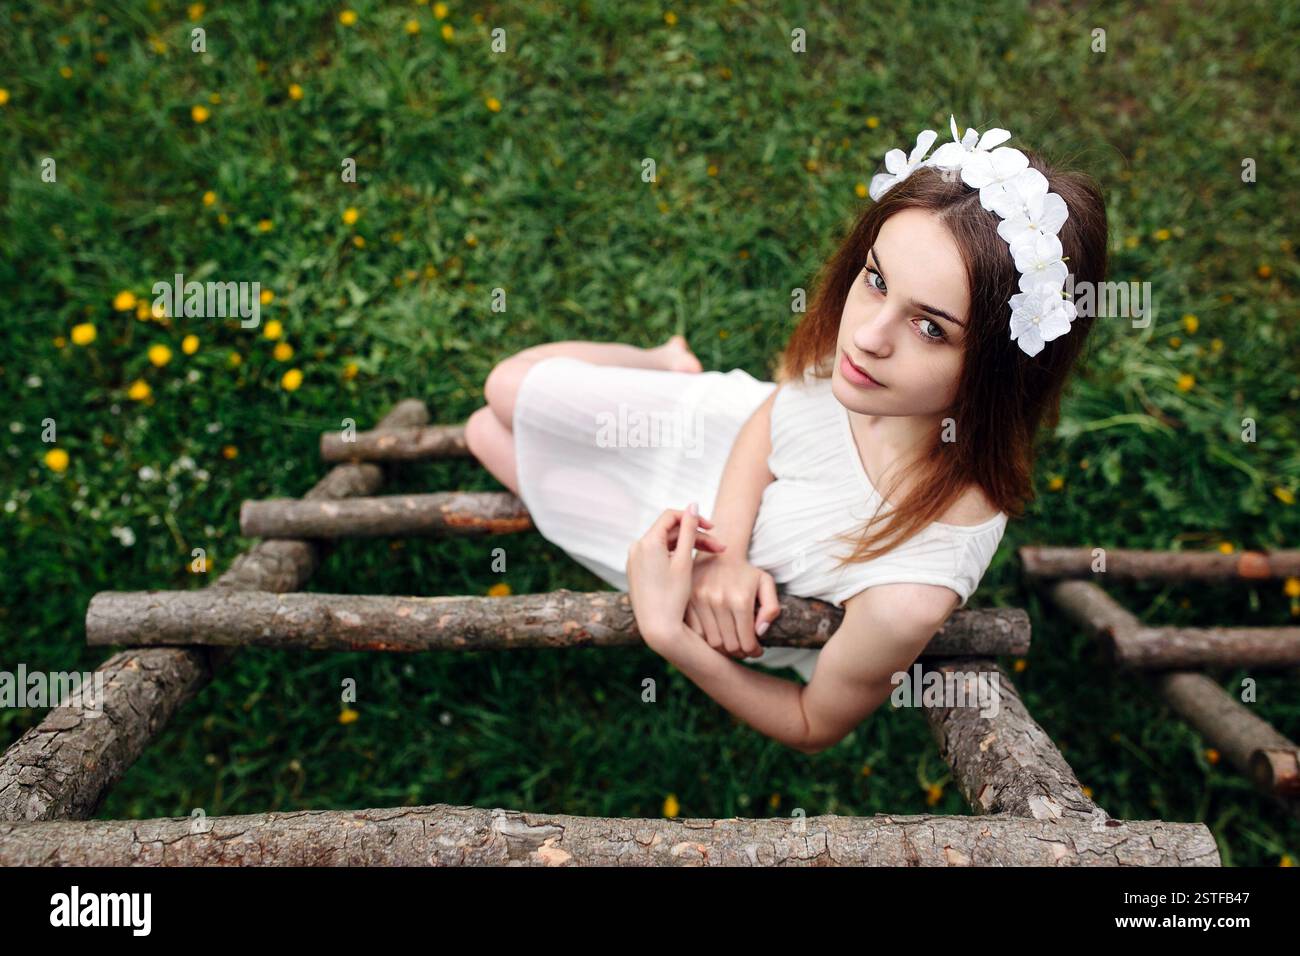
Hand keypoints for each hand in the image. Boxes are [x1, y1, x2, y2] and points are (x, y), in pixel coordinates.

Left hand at [626, 503, 725, 648]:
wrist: (658, 628)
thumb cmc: (673, 596)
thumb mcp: (684, 560)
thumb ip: (689, 530)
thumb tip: (692, 504)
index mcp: (647, 541)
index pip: (672, 516)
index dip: (694, 518)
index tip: (713, 528)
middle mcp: (636, 548)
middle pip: (670, 532)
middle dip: (695, 537)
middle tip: (720, 549)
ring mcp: (634, 560)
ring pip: (666, 545)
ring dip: (687, 547)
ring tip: (712, 558)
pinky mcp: (637, 572)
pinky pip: (658, 556)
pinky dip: (675, 557)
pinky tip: (692, 566)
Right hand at [684, 551, 780, 658]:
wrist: (718, 556)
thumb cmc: (745, 573)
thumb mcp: (766, 584)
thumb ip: (771, 608)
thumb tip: (761, 632)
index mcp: (741, 599)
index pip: (747, 642)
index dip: (753, 652)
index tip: (756, 651)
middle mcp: (719, 601)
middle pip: (730, 646)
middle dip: (740, 652)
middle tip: (744, 649)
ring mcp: (700, 602)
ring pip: (712, 643)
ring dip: (723, 649)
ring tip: (731, 644)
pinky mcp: (688, 602)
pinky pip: (696, 633)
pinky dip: (706, 640)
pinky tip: (716, 635)